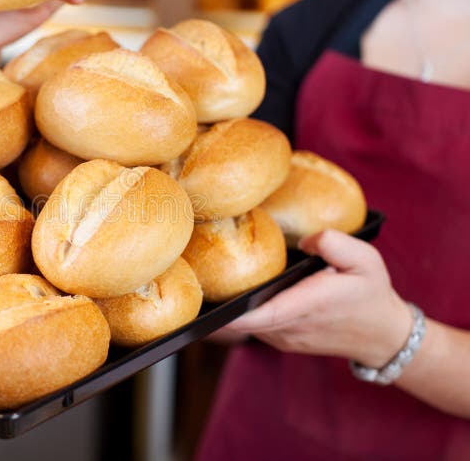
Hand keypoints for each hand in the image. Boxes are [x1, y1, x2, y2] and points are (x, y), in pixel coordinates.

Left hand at [226, 230, 412, 367]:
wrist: (382, 334)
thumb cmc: (371, 293)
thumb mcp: (366, 259)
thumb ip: (334, 243)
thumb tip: (303, 241)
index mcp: (309, 304)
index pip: (264, 314)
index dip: (234, 313)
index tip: (211, 306)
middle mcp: (292, 326)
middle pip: (245, 320)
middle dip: (223, 303)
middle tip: (200, 278)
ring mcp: (285, 338)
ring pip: (247, 324)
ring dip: (234, 306)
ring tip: (217, 280)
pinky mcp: (282, 341)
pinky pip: (255, 326)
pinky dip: (246, 311)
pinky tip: (240, 292)